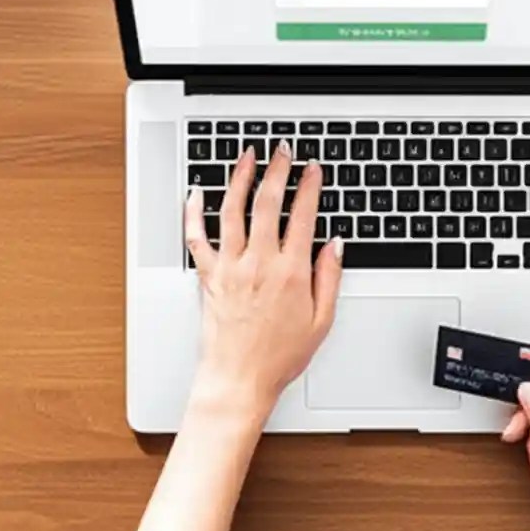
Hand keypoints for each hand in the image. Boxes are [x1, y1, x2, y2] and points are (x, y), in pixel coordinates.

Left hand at [184, 140, 343, 418]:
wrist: (239, 379)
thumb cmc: (279, 356)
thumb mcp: (322, 320)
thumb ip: (329, 277)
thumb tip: (335, 245)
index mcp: (291, 273)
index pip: (303, 216)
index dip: (310, 187)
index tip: (313, 169)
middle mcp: (259, 264)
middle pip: (267, 203)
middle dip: (277, 170)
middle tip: (282, 151)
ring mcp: (230, 268)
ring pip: (232, 211)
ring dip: (239, 178)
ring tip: (246, 157)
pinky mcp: (209, 277)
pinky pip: (197, 237)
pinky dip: (194, 212)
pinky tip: (198, 193)